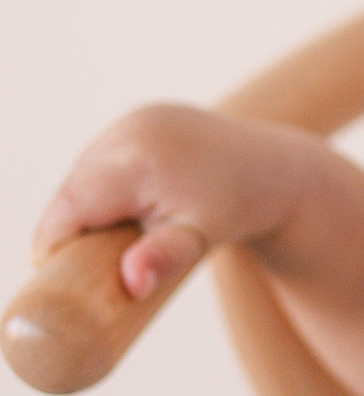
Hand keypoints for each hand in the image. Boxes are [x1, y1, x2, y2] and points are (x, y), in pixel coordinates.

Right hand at [32, 103, 312, 297]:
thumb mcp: (201, 237)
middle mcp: (135, 129)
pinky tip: (127, 205)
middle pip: (74, 189)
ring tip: (116, 234)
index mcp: (139, 159)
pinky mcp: (146, 114)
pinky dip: (105, 182)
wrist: (277, 171)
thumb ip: (163, 259)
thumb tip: (133, 281)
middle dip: (71, 226)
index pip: (70, 208)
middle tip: (84, 265)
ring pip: (86, 171)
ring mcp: (140, 117)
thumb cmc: (239, 210)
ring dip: (86, 204)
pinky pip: (105, 156)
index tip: (54, 276)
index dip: (55, 243)